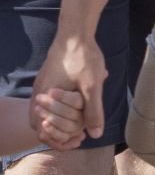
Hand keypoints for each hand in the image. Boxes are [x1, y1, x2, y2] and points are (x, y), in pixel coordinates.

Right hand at [33, 32, 106, 146]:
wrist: (75, 34)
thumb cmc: (84, 59)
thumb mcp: (93, 86)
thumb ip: (93, 111)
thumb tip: (95, 134)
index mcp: (45, 98)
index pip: (44, 130)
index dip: (61, 139)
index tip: (80, 139)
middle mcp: (38, 94)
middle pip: (42, 125)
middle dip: (61, 133)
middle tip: (81, 136)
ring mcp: (41, 88)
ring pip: (45, 115)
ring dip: (62, 122)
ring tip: (80, 126)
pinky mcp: (47, 82)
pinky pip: (48, 104)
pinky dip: (60, 111)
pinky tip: (77, 111)